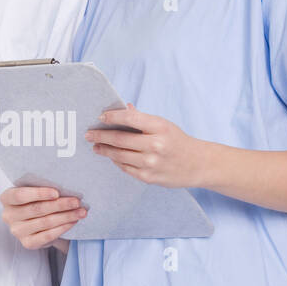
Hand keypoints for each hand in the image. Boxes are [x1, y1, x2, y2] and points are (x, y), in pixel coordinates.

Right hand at [0, 186, 86, 249]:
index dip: (39, 194)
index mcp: (7, 198)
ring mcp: (17, 231)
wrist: (35, 223)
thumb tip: (65, 185)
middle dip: (60, 205)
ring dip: (66, 216)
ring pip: (45, 222)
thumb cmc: (35, 202)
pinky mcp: (27, 243)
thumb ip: (41, 189)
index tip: (57, 192)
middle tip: (77, 201)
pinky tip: (73, 222)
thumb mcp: (33, 192)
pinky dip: (63, 227)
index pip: (20, 195)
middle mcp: (8, 215)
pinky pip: (48, 235)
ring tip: (81, 212)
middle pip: (37, 209)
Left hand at [85, 103, 206, 187]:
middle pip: (120, 139)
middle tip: (89, 134)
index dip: (112, 116)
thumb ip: (142, 118)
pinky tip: (111, 157)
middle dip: (100, 135)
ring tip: (96, 146)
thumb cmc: (178, 141)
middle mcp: (155, 145)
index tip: (100, 117)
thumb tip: (122, 109)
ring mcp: (151, 163)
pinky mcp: (148, 177)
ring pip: (119, 155)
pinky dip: (116, 161)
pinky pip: (125, 168)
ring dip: (104, 150)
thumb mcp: (164, 125)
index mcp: (159, 127)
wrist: (197, 164)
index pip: (130, 118)